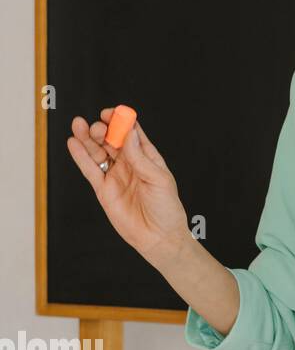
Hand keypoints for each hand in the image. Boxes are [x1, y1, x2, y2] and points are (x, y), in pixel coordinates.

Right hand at [66, 107, 190, 265]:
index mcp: (148, 158)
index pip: (132, 134)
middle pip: (112, 140)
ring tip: (78, 126)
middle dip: (103, 130)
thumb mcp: (158, 179)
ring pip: (98, 152)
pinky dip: (81, 156)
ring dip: (88, 138)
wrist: (158, 237)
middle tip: (98, 127)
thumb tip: (129, 132)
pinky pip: (90, 169)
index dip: (122, 122)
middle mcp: (130, 164)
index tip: (113, 112)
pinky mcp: (103, 189)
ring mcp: (116, 175)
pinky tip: (73, 143)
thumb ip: (140, 158)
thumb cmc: (166, 208)